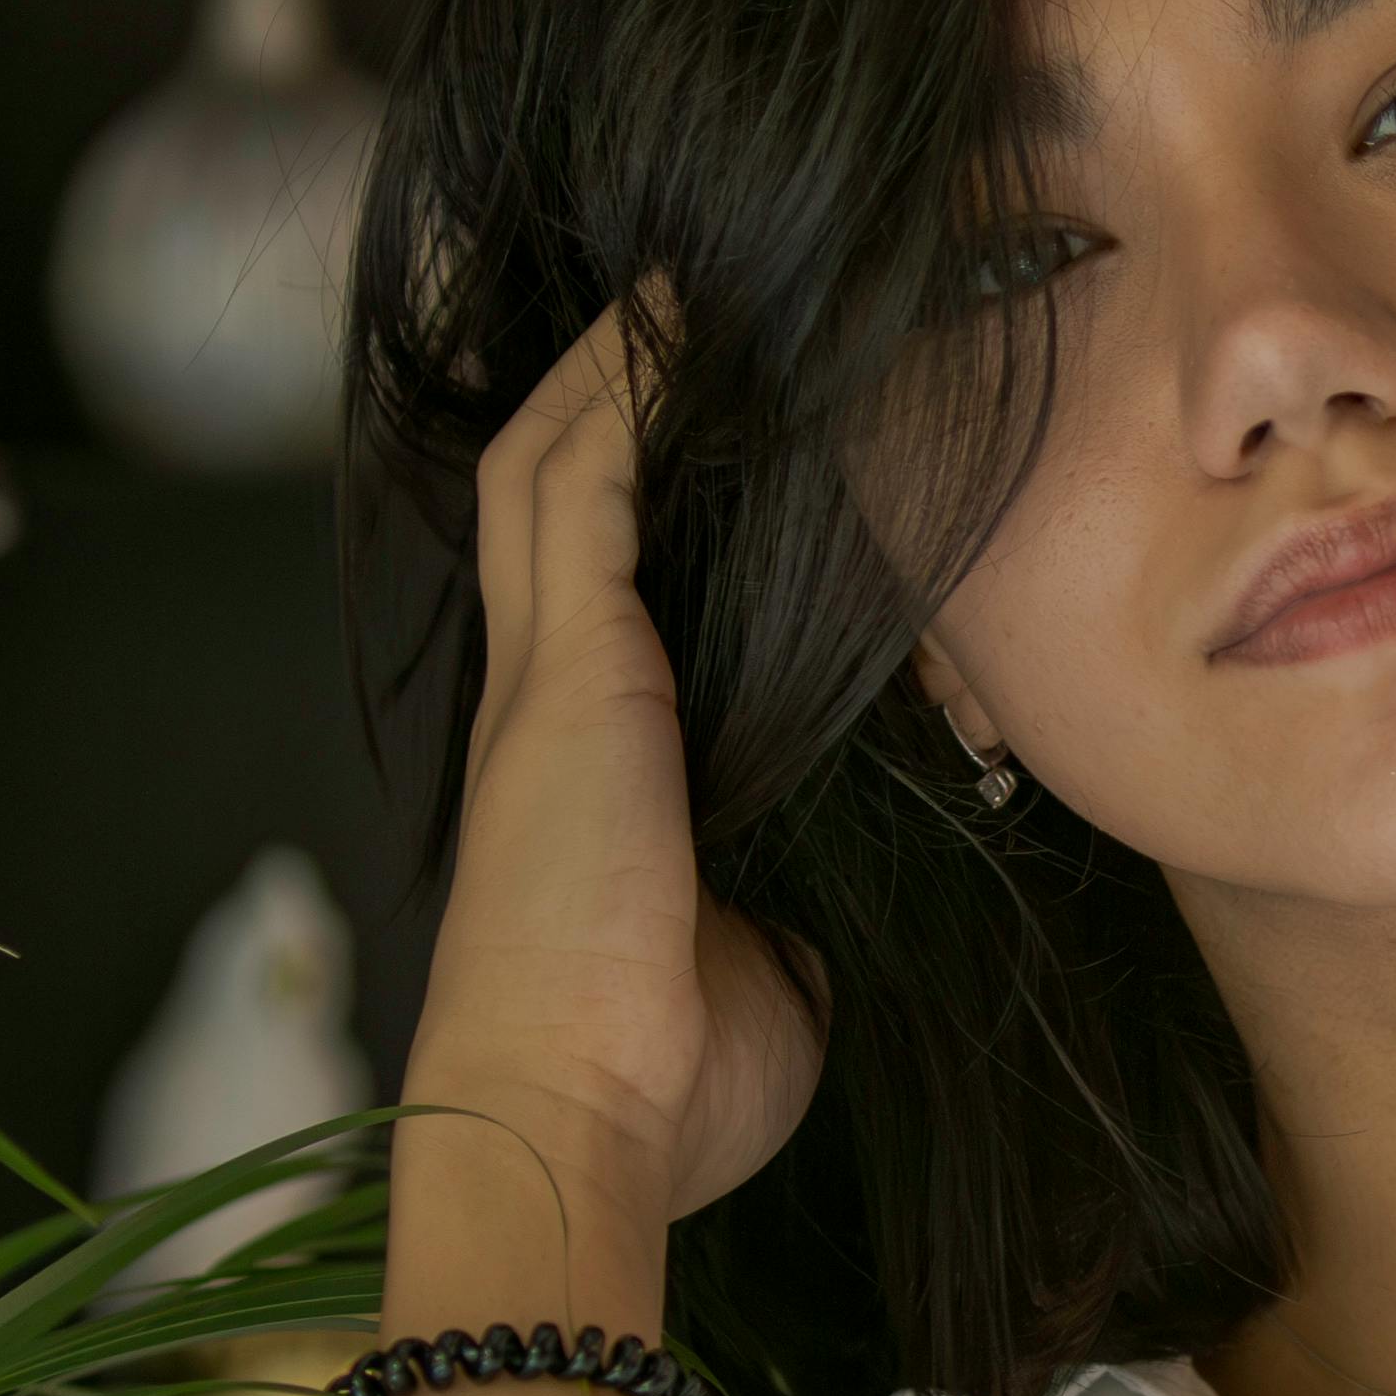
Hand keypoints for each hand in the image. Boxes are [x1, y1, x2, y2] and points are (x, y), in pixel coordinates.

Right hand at [400, 296, 823, 1254]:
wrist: (577, 1119)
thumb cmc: (667, 1079)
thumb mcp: (769, 968)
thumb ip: (797, 901)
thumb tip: (847, 892)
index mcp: (588, 772)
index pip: (603, 593)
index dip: (645, 502)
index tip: (730, 440)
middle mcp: (550, 703)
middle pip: (557, 493)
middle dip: (612, 394)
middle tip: (692, 302)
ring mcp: (548, 673)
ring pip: (554, 462)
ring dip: (615, 368)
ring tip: (684, 277)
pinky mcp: (567, 661)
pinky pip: (579, 479)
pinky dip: (621, 390)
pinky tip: (674, 312)